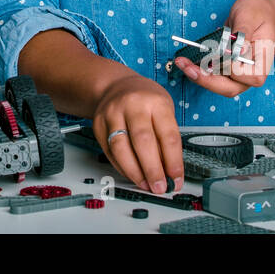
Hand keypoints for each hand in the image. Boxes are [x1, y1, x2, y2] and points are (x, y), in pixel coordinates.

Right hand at [91, 73, 183, 193]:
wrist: (117, 86)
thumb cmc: (146, 100)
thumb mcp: (164, 110)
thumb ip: (166, 138)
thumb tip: (169, 171)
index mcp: (156, 102)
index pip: (167, 136)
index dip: (173, 162)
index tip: (177, 179)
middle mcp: (133, 105)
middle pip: (143, 141)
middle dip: (153, 170)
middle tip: (160, 187)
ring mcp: (112, 113)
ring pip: (121, 148)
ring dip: (134, 172)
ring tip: (145, 185)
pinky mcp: (98, 124)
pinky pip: (109, 151)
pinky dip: (121, 167)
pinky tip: (132, 175)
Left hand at [173, 0, 274, 96]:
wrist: (258, 13)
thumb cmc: (257, 12)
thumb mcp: (250, 14)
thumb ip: (244, 29)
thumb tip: (238, 49)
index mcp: (263, 60)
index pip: (250, 76)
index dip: (232, 67)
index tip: (218, 52)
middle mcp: (252, 72)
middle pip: (231, 88)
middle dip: (206, 79)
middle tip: (185, 65)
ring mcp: (239, 74)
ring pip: (218, 85)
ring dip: (198, 76)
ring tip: (182, 62)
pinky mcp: (226, 70)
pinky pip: (211, 76)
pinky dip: (198, 70)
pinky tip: (186, 61)